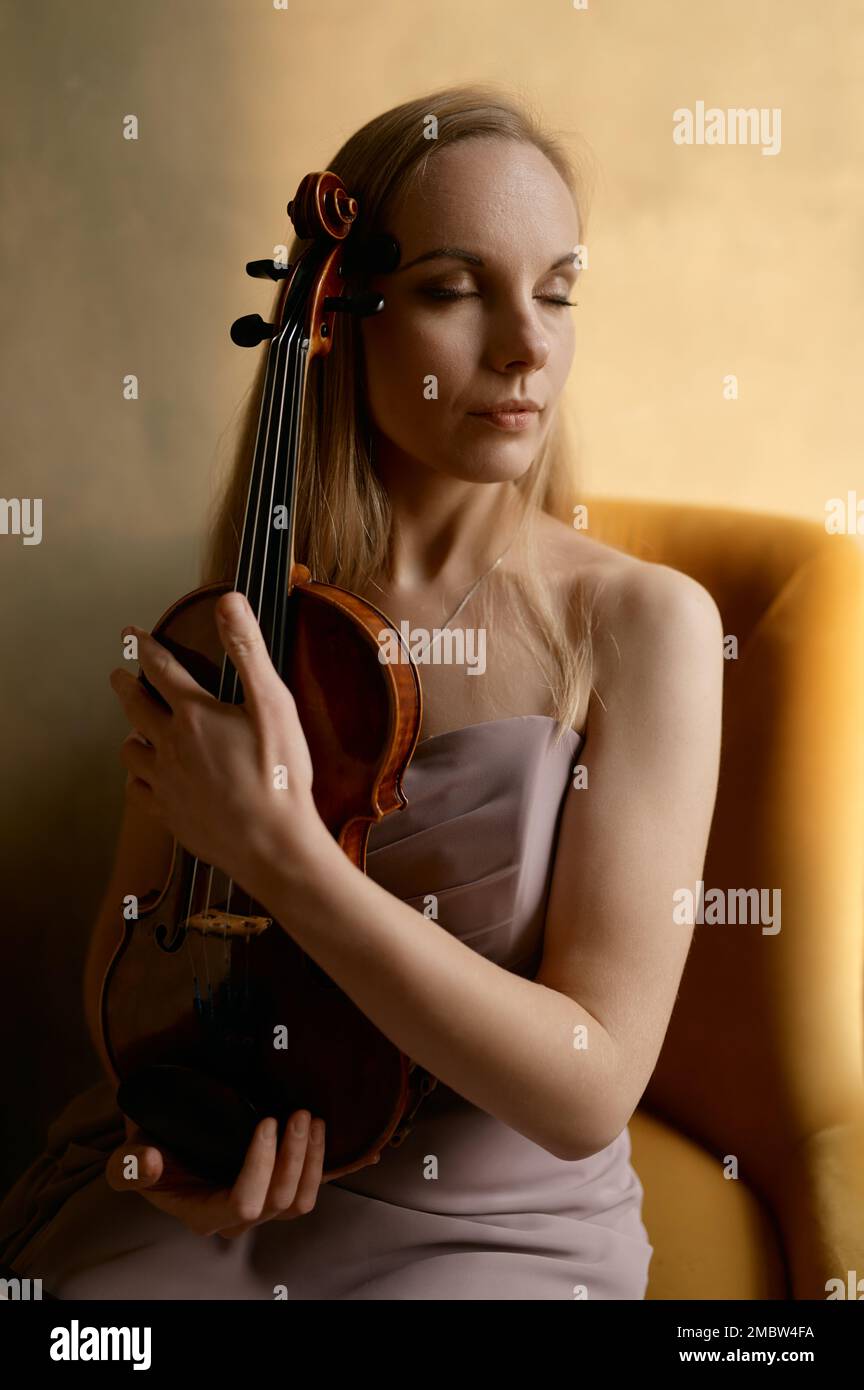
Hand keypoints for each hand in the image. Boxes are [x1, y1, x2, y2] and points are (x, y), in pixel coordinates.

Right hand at [105, 1112, 380, 1238]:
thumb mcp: (125, 1157)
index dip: (261, 1167)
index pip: (244, 1204)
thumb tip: (148, 1162)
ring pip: (301, 1199)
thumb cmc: (148, 1149)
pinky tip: (333, 1135)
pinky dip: (325, 1164)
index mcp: (205, 1213)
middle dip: (295, 1156)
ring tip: (312, 1119)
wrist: (165, 1140)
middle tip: (298, 1113)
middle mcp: (238, 1216)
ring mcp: (263, 1204)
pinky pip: (310, 1188)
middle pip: (280, 1201)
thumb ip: (125, 1167)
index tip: (265, 1122)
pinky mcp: (279, 1187)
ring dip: (313, 1160)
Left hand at [108, 591, 332, 896]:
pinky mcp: (169, 814)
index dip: (144, 647)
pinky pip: (139, 792)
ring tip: (136, 732)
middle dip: (125, 686)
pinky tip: (148, 779)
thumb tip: (229, 602)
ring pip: (131, 752)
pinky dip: (139, 779)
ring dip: (131, 735)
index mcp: (195, 715)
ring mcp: (166, 783)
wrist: (273, 844)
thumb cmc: (279, 775)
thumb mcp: (274, 704)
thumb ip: (248, 651)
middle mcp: (170, 746)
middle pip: (135, 708)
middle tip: (118, 676)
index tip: (131, 635)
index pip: (161, 669)